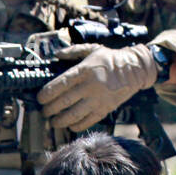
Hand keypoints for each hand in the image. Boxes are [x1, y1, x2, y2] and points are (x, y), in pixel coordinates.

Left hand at [37, 43, 157, 131]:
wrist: (135, 69)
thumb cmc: (111, 59)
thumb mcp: (92, 49)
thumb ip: (73, 51)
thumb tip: (56, 54)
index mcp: (84, 70)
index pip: (60, 84)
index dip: (47, 94)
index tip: (40, 99)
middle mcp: (90, 86)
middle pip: (64, 102)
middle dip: (50, 109)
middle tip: (45, 111)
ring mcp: (98, 99)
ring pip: (74, 115)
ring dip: (60, 121)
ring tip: (54, 122)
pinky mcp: (106, 108)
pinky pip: (88, 121)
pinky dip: (77, 126)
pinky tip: (70, 125)